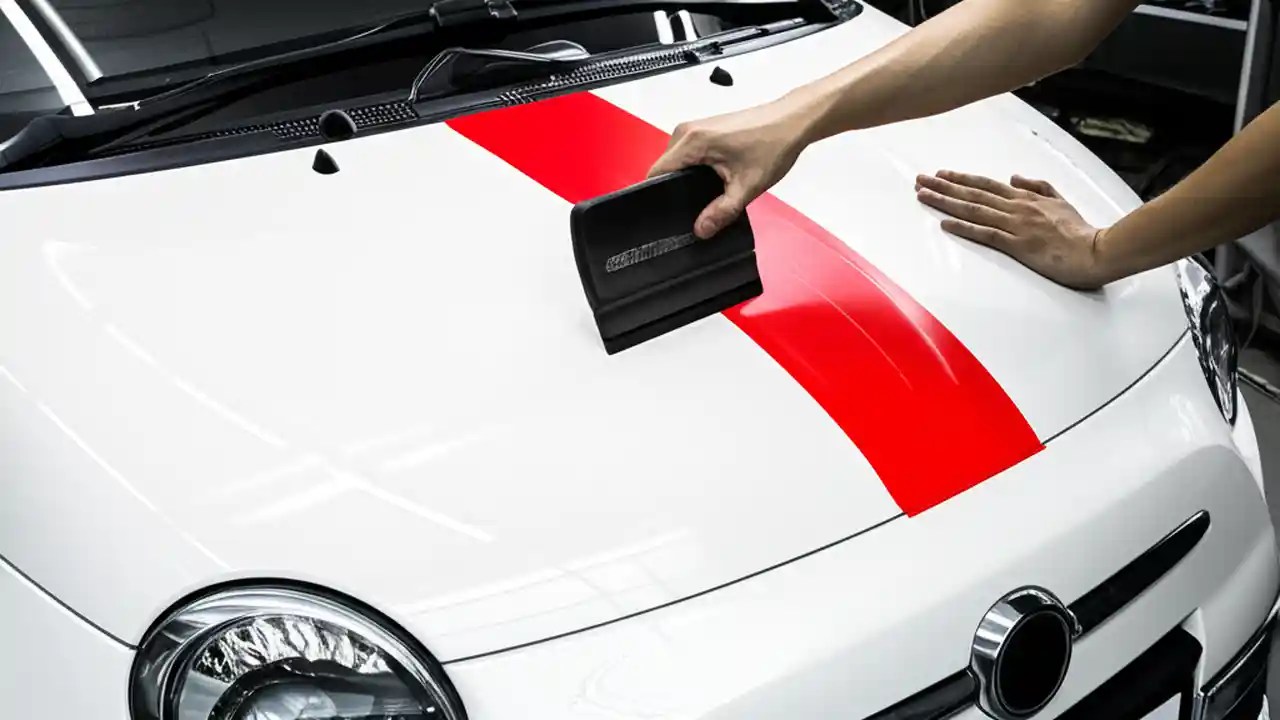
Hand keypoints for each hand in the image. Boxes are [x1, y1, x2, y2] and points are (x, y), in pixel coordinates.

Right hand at [649, 99, 810, 238]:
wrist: (792, 121)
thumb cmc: (773, 144)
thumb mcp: (746, 186)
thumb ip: (721, 212)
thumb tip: (700, 230)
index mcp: (692, 141)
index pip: (656, 172)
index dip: (657, 195)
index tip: (667, 212)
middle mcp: (688, 131)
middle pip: (664, 168)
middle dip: (674, 189)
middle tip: (697, 207)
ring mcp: (695, 128)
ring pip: (676, 162)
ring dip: (686, 179)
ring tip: (710, 192)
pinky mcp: (705, 130)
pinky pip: (687, 154)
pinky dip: (695, 169)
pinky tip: (715, 179)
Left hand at [915, 171, 1110, 289]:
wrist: (1096, 250)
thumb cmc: (1079, 231)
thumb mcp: (1060, 200)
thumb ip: (1037, 186)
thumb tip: (1015, 176)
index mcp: (1025, 198)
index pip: (986, 184)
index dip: (962, 178)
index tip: (941, 173)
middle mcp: (1016, 207)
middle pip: (973, 193)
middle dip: (944, 186)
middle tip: (919, 179)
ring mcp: (1016, 225)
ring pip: (974, 209)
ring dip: (946, 202)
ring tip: (924, 195)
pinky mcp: (1018, 245)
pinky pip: (986, 234)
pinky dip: (964, 227)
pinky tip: (945, 223)